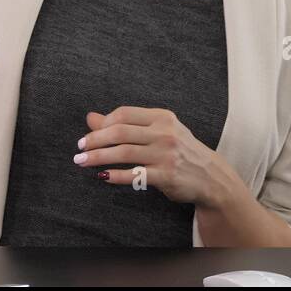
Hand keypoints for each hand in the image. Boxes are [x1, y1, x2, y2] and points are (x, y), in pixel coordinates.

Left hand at [75, 106, 237, 207]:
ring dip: (98, 157)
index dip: (103, 123)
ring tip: (81, 162)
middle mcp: (165, 133)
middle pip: (120, 131)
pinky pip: (134, 175)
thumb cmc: (180, 150)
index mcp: (162, 117)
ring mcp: (166, 154)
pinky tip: (102, 176)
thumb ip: (126, 124)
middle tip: (79, 148)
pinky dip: (115, 175)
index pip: (125, 114)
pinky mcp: (166, 175)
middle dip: (94, 140)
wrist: (210, 176)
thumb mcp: (158, 131)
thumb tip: (91, 118)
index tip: (89, 134)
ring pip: (123, 152)